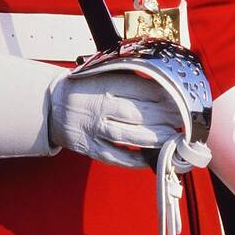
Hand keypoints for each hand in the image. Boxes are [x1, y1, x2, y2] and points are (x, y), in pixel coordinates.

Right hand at [48, 68, 182, 168]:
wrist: (51, 103)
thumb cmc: (84, 87)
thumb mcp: (104, 73)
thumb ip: (130, 79)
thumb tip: (165, 88)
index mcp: (104, 83)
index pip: (140, 90)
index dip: (164, 97)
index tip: (181, 102)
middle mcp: (99, 106)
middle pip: (138, 113)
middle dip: (165, 119)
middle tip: (183, 121)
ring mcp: (93, 128)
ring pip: (128, 136)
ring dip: (154, 139)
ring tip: (173, 138)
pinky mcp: (88, 147)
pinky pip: (114, 157)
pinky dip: (134, 160)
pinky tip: (150, 158)